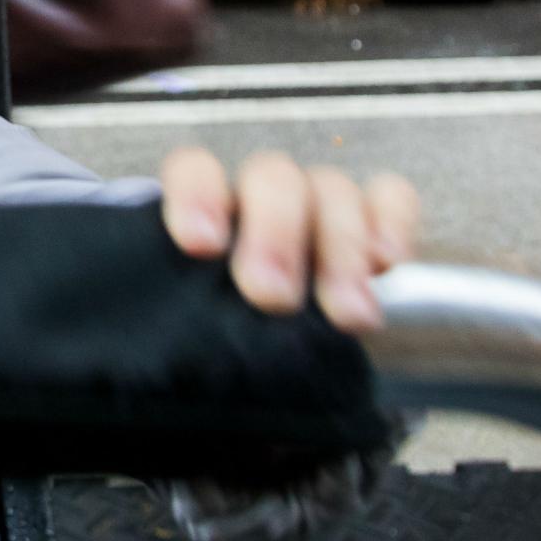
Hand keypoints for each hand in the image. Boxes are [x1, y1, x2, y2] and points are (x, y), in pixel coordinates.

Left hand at [156, 148, 418, 332]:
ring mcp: (316, 207)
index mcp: (202, 211)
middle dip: (276, 234)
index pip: (195, 169)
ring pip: (330, 190)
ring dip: (339, 248)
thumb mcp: (181, 335)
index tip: (200, 246)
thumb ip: (173, 333)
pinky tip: (387, 262)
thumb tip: (149, 372)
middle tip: (272, 296)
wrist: (249, 351)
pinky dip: (391, 222)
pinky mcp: (368, 226)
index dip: (199, 196)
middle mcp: (258, 200)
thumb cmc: (208, 335)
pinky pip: (388, 197)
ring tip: (346, 313)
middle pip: (273, 179)